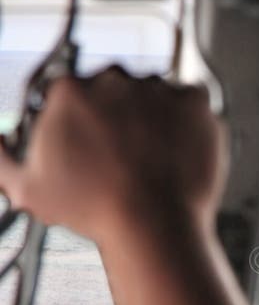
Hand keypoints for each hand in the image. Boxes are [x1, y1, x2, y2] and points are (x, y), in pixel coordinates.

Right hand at [0, 67, 225, 247]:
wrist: (155, 225)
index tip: (90, 143)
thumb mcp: (26, 188)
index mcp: (69, 90)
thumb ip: (0, 157)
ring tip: (152, 158)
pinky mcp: (194, 102)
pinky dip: (187, 121)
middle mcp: (114, 79)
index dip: (81, 121)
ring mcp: (158, 87)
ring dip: (153, 117)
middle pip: (113, 90)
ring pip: (153, 95)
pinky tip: (177, 149)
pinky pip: (190, 102)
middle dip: (117, 116)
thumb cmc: (95, 210)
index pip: (72, 93)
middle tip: (123, 154)